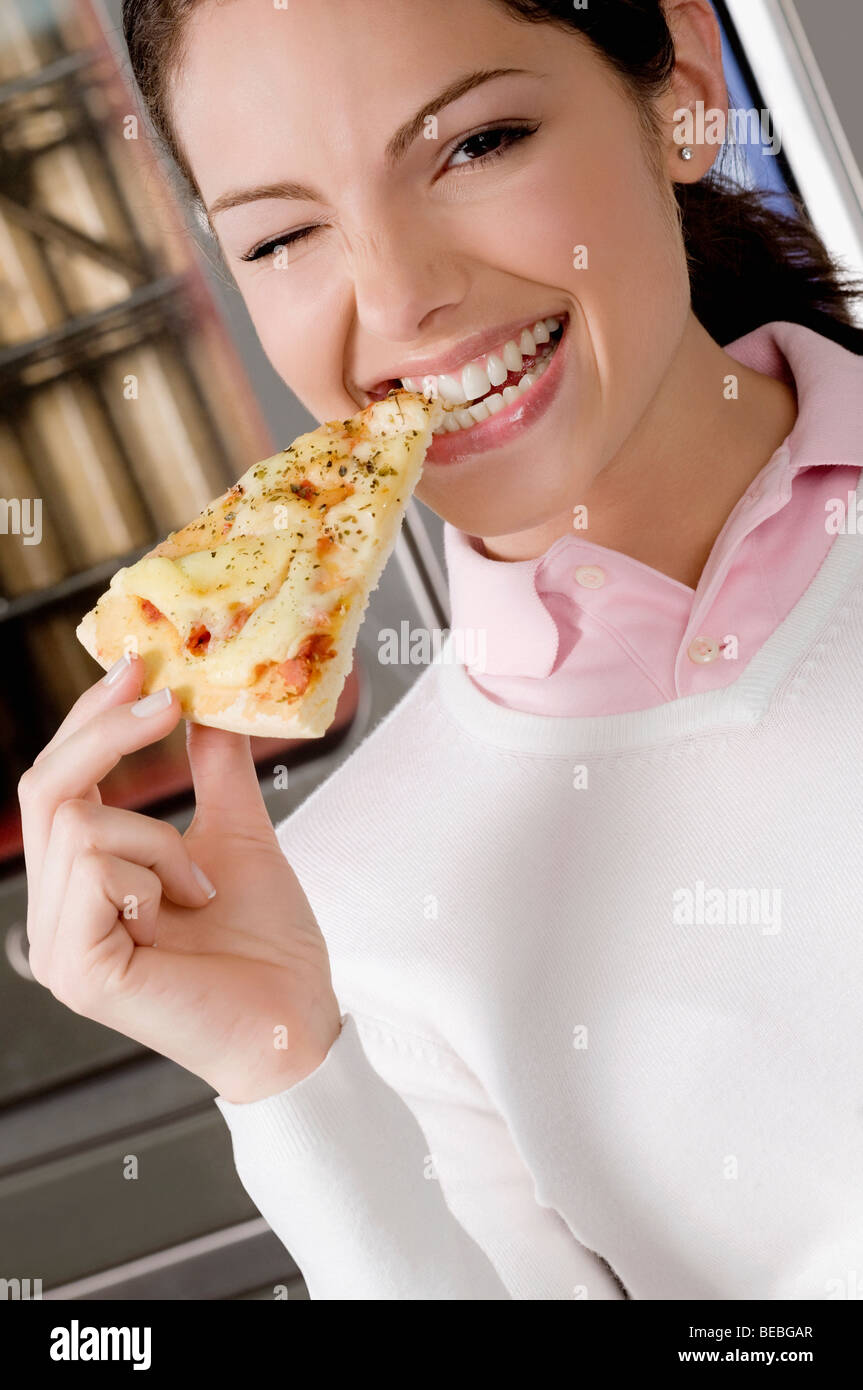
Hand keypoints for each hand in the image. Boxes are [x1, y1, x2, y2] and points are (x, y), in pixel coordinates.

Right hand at [17, 652, 341, 1101]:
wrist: (298, 1021)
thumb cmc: (267, 945)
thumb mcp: (238, 834)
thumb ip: (213, 772)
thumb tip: (206, 701)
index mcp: (82, 883)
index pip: (57, 783)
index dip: (89, 718)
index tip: (138, 663)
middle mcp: (55, 913)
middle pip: (44, 788)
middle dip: (106, 732)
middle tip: (166, 700)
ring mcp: (58, 946)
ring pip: (77, 824)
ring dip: (158, 837)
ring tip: (202, 884)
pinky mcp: (78, 970)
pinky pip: (97, 869)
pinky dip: (155, 872)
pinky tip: (189, 907)